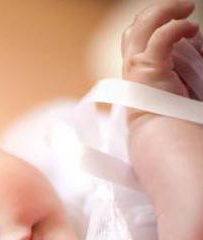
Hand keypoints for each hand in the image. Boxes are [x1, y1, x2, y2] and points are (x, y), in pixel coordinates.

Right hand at [121, 1, 202, 121]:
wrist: (162, 136)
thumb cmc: (171, 118)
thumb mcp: (176, 83)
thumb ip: (182, 64)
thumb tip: (197, 43)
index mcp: (137, 71)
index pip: (139, 39)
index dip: (158, 25)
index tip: (184, 27)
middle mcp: (133, 65)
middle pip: (135, 27)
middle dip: (156, 14)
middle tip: (182, 9)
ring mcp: (137, 65)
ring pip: (142, 24)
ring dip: (166, 11)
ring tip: (186, 8)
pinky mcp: (146, 67)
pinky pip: (161, 36)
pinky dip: (178, 26)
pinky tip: (191, 28)